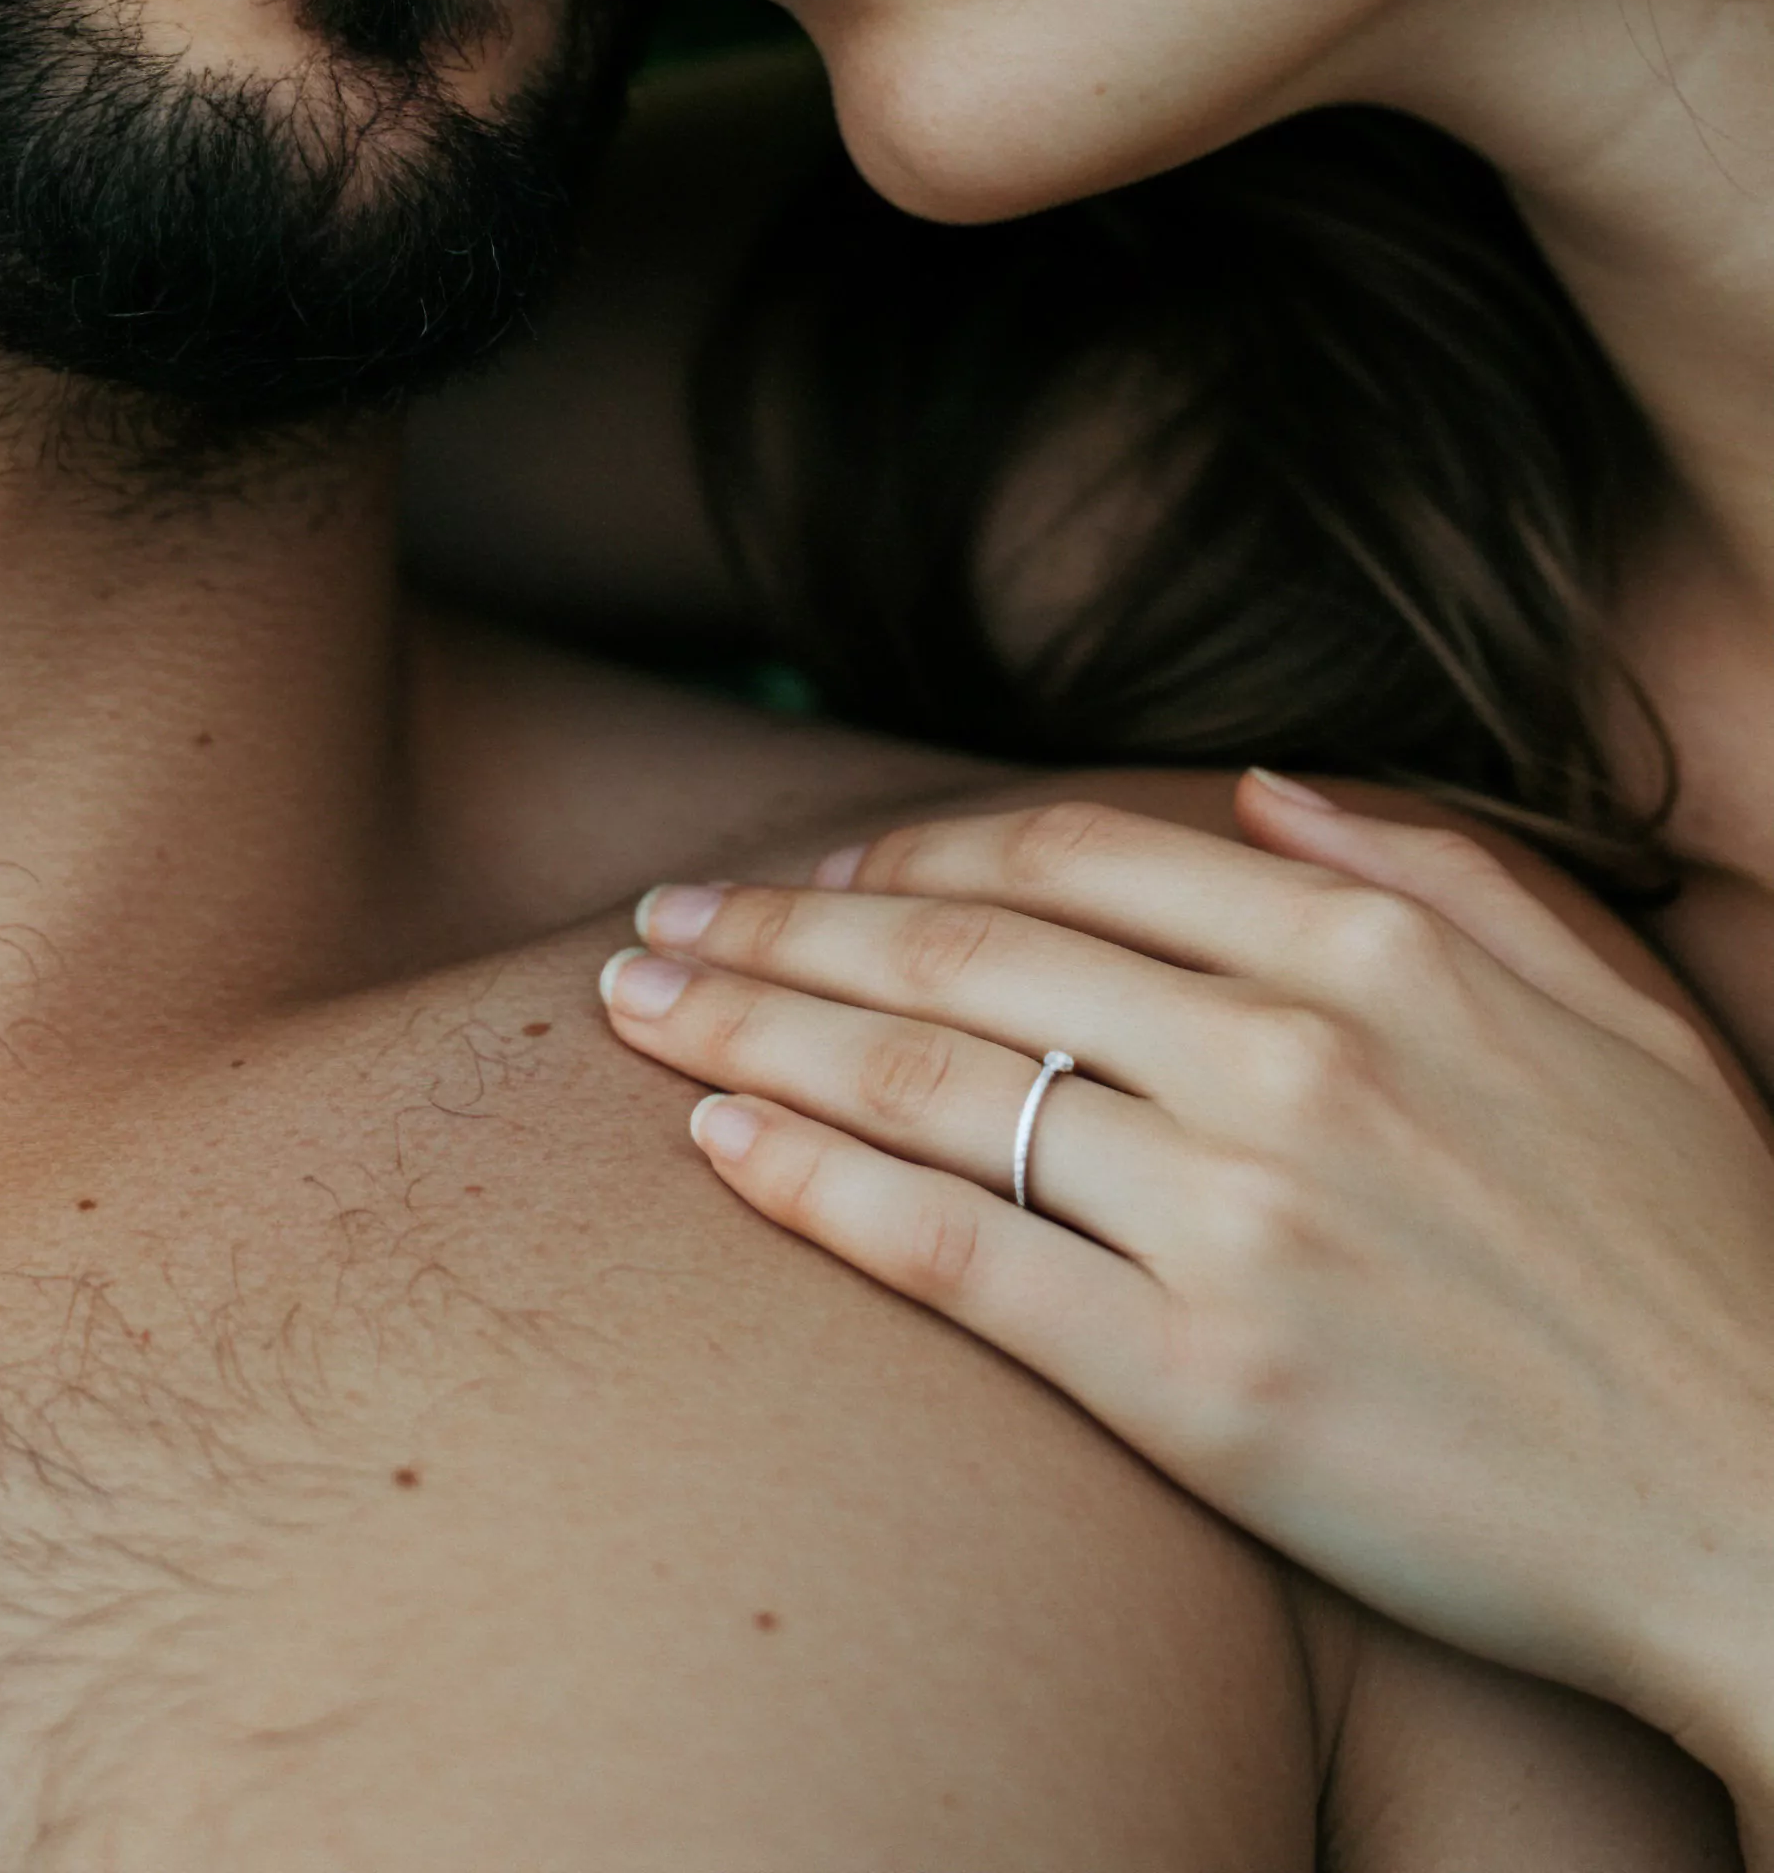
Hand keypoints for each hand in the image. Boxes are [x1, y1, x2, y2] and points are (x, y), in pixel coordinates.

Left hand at [599, 778, 1773, 1802]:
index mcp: (1372, 944)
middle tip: (651, 922)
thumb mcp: (1605, 1002)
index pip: (1066, 856)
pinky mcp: (1198, 1388)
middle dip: (780, 926)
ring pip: (934, 1086)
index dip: (908, 850)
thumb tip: (1259, 790)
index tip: (806, 862)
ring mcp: (1236, 1222)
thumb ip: (1433, 865)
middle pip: (963, 953)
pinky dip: (822, 1190)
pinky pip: (961, 1261)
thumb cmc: (1697, 1256)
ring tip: (634, 1012)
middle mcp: (1286, 1057)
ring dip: (755, 1033)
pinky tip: (723, 1147)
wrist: (1767, 1504)